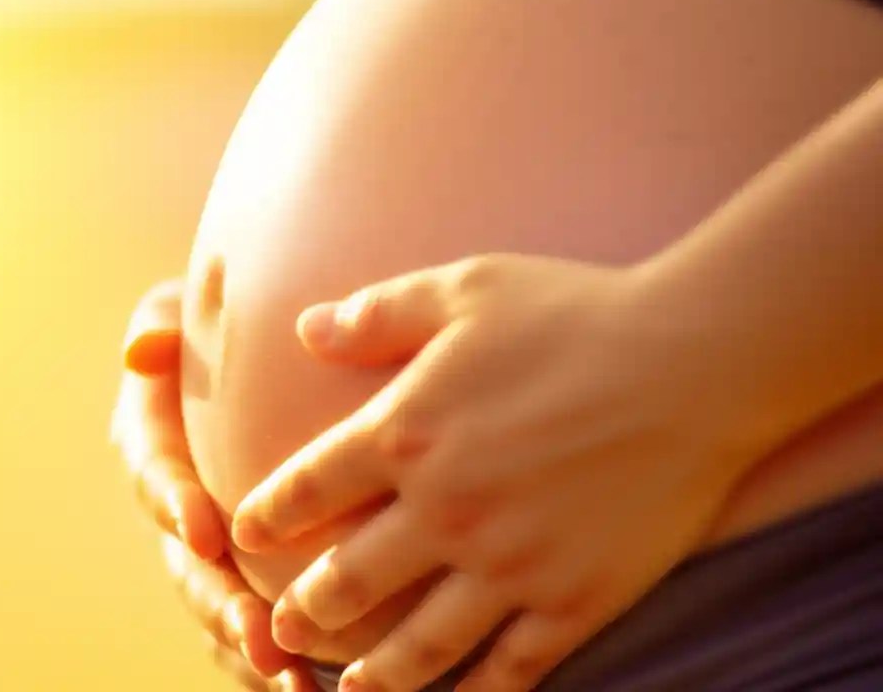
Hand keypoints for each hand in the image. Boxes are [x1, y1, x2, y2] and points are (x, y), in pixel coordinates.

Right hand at [113, 280, 314, 689]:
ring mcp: (212, 545)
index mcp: (156, 438)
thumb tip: (140, 353)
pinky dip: (278, 661)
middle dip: (219, 603)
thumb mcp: (190, 310)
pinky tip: (318, 689)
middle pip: (188, 565)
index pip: (155, 471)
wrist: (276, 358)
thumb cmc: (229, 323)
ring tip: (290, 680)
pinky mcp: (251, 570)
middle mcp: (179, 501)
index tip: (203, 528)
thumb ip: (162, 324)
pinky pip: (256, 625)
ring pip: (220, 607)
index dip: (173, 501)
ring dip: (250, 647)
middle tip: (257, 632)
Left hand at [230, 255, 767, 691]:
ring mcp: (510, 564)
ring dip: (374, 674)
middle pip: (347, 580)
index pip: (308, 488)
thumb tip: (302, 329)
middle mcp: (444, 509)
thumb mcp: (463, 289)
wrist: (696, 360)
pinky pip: (512, 669)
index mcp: (405, 432)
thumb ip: (376, 315)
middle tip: (284, 626)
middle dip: (304, 609)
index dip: (267, 515)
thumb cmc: (574, 314)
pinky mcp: (574, 599)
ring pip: (420, 645)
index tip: (244, 534)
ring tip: (349, 689)